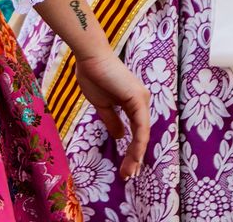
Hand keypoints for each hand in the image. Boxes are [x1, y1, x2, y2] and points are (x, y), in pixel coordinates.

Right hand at [75, 52, 149, 179]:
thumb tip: (119, 137)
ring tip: (130, 171)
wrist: (89, 57)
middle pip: (142, 136)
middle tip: (128, 175)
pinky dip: (138, 143)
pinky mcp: (138, 99)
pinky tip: (134, 156)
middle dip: (135, 158)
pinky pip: (141, 126)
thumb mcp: (102, 104)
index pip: (136, 132)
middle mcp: (142, 102)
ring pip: (143, 134)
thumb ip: (112, 120)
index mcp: (133, 103)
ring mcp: (142, 100)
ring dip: (137, 155)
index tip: (124, 167)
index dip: (131, 151)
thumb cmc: (92, 75)